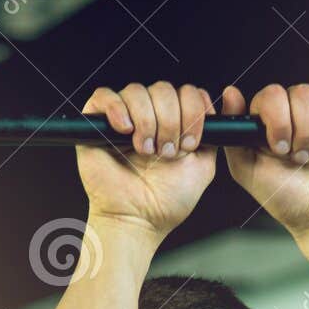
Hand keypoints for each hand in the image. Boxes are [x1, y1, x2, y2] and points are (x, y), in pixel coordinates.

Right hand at [78, 82, 217, 236]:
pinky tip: (125, 131)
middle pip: (163, 89)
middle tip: (165, 152)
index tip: (189, 143)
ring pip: (137, 91)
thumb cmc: (164, 202)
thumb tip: (212, 109)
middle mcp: (149, 116)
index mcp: (173, 123)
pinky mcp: (96, 122)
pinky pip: (105, 95)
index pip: (187, 92)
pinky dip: (117, 109)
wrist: (137, 220)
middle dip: (170, 121)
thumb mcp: (202, 167)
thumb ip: (212, 136)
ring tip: (145, 150)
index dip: (192, 112)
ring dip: (147, 122)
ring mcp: (123, 117)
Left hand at [221, 83, 308, 234]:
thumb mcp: (248, 172)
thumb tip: (229, 92)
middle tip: (303, 159)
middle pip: (303, 93)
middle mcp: (296, 111)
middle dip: (305, 131)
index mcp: (270, 119)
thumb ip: (233, 134)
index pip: (273, 95)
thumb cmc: (286, 197)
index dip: (280, 120)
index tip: (282, 149)